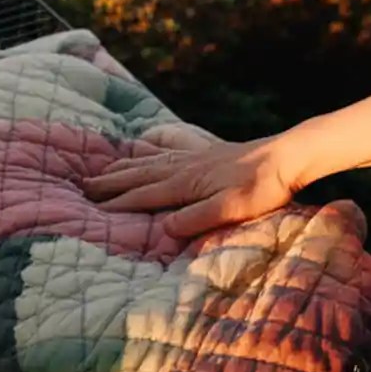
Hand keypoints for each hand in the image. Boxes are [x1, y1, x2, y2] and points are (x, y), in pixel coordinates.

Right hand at [83, 136, 306, 238]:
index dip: (118, 203)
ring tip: (103, 169)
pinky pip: (167, 148)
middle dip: (111, 182)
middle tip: (84, 187)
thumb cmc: (261, 188)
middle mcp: (183, 166)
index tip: (93, 208)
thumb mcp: (229, 210)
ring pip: (149, 161)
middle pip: (139, 175)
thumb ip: (195, 219)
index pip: (144, 196)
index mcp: (185, 183)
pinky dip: (149, 148)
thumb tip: (164, 228)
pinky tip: (144, 144)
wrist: (286, 157)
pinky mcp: (205, 151)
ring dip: (124, 166)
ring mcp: (193, 156)